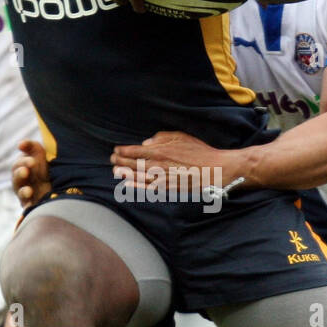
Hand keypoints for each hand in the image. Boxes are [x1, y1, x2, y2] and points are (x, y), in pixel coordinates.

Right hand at [11, 139, 51, 207]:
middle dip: (21, 171)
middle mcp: (22, 180)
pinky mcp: (30, 204)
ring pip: (20, 191)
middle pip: (16, 176)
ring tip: (29, 191)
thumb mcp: (42, 155)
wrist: (60, 189)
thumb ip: (32, 146)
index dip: (23, 161)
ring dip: (24, 191)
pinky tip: (31, 205)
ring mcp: (26, 193)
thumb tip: (20, 144)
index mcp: (24, 167)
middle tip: (30, 167)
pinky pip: (26, 206)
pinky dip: (28, 205)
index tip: (31, 158)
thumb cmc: (48, 169)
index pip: (19, 163)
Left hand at [111, 131, 240, 192]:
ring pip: (136, 176)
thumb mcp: (180, 137)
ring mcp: (161, 179)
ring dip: (123, 173)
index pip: (134, 150)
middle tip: (113, 159)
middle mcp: (157, 165)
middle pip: (132, 163)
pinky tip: (127, 183)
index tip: (116, 150)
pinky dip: (135, 185)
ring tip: (115, 170)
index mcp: (159, 150)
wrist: (214, 170)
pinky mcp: (166, 189)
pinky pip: (146, 188)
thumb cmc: (199, 151)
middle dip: (119, 161)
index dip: (122, 150)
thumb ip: (161, 137)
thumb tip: (145, 142)